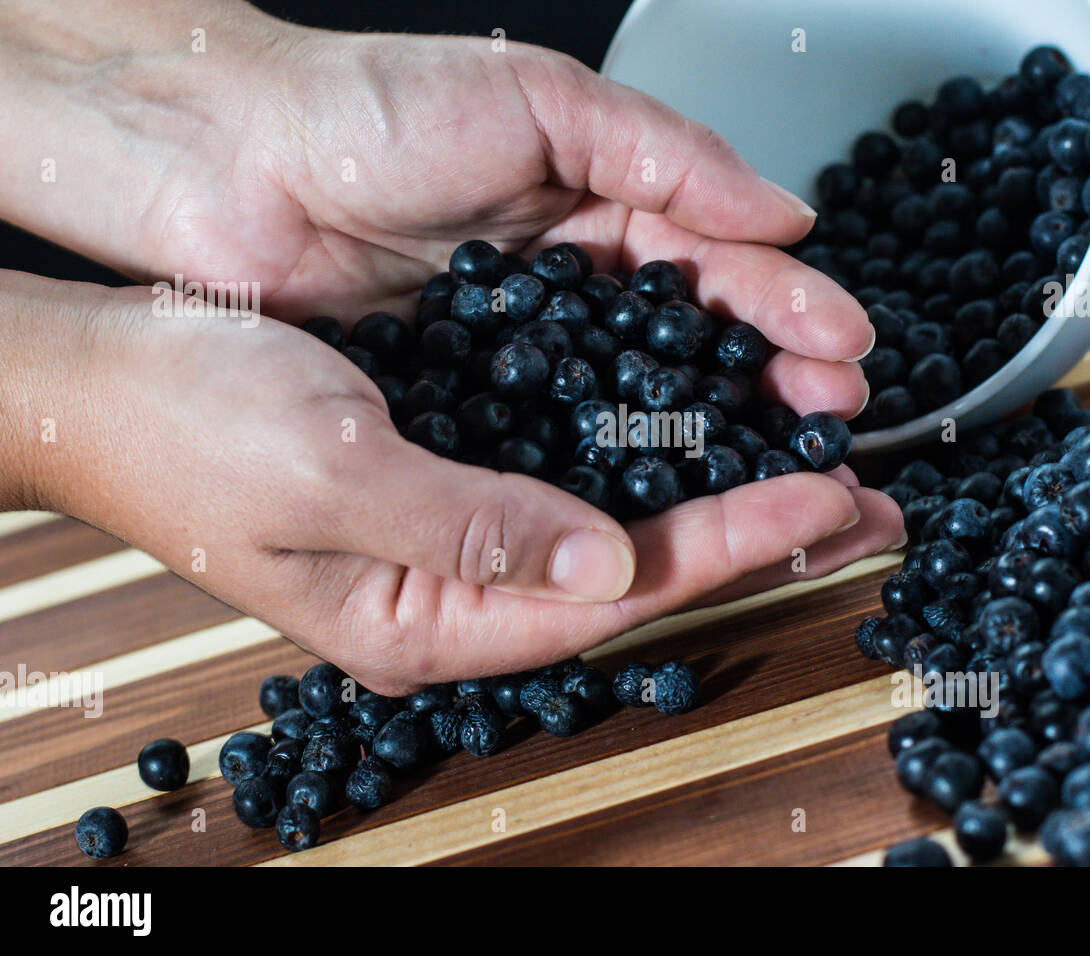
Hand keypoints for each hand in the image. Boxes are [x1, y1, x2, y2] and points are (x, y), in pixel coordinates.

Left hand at [1, 0, 875, 417]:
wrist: (225, 162)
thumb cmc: (370, 111)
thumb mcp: (536, 102)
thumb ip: (664, 155)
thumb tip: (782, 214)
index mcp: (597, 207)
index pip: (719, 269)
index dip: (787, 311)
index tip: (846, 354)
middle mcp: (568, 288)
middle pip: (692, 351)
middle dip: (771, 389)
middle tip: (834, 429)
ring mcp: (519, 355)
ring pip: (631, 409)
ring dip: (708, 442)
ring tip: (778, 475)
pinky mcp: (463, 405)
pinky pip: (549, 445)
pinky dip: (604, 470)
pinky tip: (657, 497)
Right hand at [6, 275, 903, 693]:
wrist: (108, 371)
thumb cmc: (186, 427)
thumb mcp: (327, 477)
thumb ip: (470, 525)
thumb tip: (604, 557)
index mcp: (425, 618)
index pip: (611, 592)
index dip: (725, 545)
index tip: (822, 503)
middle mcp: (456, 588)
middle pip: (637, 571)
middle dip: (755, 532)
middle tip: (867, 502)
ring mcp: (459, 534)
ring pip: (622, 521)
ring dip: (723, 490)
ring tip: (823, 466)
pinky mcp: (457, 474)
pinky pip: (581, 469)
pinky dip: (658, 447)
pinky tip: (713, 422)